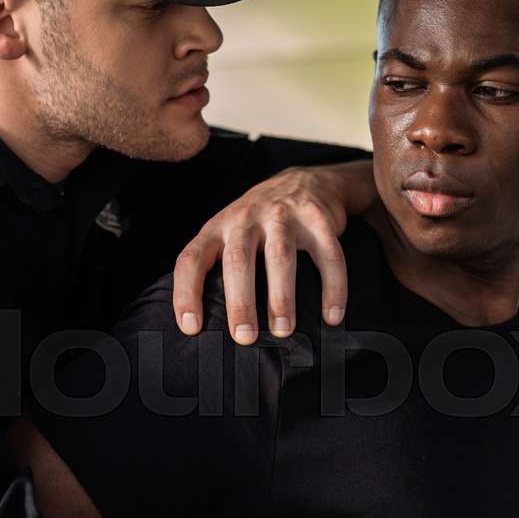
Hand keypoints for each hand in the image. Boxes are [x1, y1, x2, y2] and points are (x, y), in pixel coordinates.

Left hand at [171, 159, 374, 342]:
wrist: (304, 181)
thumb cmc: (258, 223)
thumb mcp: (229, 234)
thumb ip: (217, 266)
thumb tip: (205, 325)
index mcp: (218, 227)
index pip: (192, 259)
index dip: (186, 292)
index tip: (191, 327)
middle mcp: (247, 218)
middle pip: (238, 260)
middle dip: (240, 302)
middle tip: (244, 336)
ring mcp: (283, 216)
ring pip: (280, 257)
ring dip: (281, 297)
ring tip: (282, 330)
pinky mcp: (318, 219)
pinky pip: (328, 256)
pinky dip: (332, 288)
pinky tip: (332, 317)